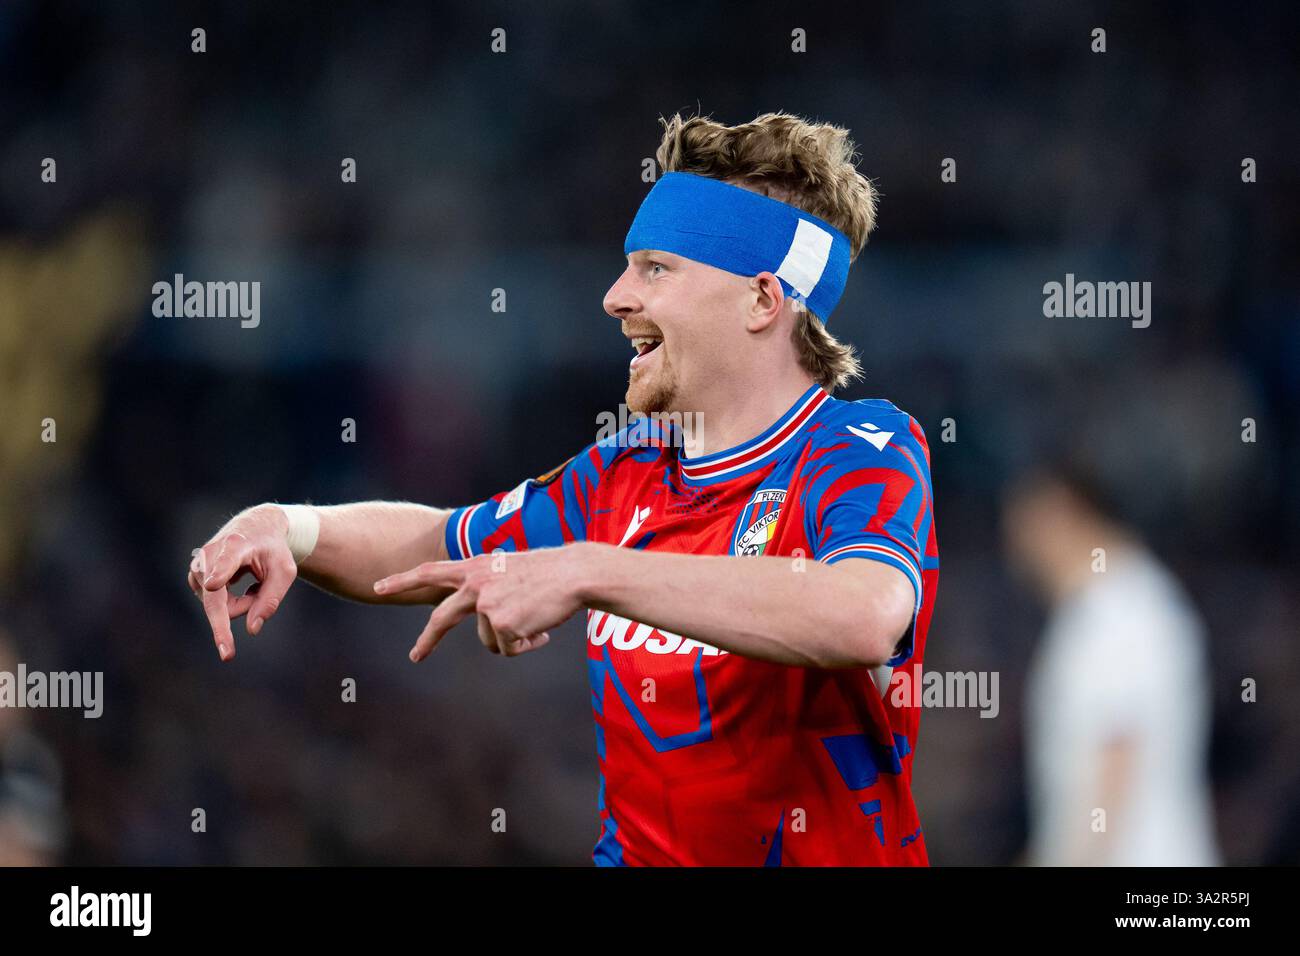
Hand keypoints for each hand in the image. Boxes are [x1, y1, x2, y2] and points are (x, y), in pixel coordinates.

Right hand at [188, 504, 296, 660]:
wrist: (255, 527)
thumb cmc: (273, 549)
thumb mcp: (285, 571)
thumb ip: (271, 599)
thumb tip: (252, 629)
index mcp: (236, 547)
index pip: (227, 563)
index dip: (220, 574)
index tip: (214, 584)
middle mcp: (210, 555)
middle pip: (214, 599)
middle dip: (220, 628)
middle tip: (228, 656)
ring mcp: (199, 567)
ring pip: (219, 605)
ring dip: (242, 604)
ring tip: (255, 584)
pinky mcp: (194, 578)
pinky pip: (215, 605)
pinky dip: (232, 602)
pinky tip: (241, 585)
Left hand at [373, 545, 589, 661]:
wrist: (573, 574)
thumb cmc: (549, 573)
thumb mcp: (510, 571)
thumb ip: (489, 586)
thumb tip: (486, 621)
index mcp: (475, 567)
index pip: (430, 572)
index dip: (402, 580)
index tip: (378, 588)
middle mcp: (474, 585)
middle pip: (441, 619)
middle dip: (427, 642)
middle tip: (415, 657)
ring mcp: (485, 605)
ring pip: (490, 641)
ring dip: (512, 639)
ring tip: (535, 622)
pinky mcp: (500, 624)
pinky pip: (508, 649)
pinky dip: (526, 644)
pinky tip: (541, 629)